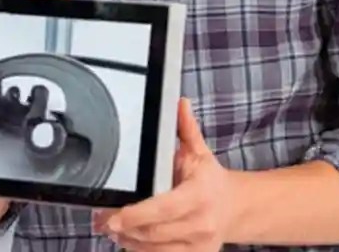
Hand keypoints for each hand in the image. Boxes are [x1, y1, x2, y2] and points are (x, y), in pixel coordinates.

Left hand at [93, 99, 235, 250]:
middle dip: (123, 228)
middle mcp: (201, 222)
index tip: (112, 217)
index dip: (134, 215)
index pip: (161, 208)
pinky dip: (142, 250)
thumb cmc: (210, 180)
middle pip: (152, 232)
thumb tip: (179, 102)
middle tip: (102, 220)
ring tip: (112, 230)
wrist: (237, 208)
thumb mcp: (199, 152)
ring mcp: (199, 243)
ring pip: (154, 249)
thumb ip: (185, 129)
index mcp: (198, 194)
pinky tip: (130, 240)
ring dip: (128, 241)